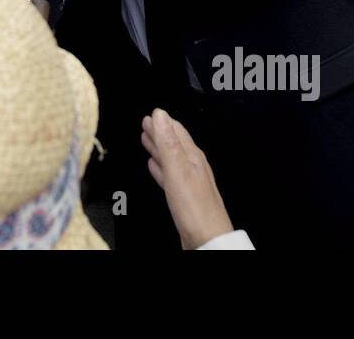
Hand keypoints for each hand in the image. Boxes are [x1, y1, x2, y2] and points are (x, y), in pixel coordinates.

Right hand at [141, 109, 233, 249]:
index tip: (151, 114)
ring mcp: (188, 182)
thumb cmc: (195, 208)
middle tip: (146, 123)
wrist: (207, 239)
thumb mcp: (178, 170)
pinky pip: (169, 176)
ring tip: (148, 140)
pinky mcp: (183, 197)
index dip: (162, 122)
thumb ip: (168, 143)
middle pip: (174, 144)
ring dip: (159, 148)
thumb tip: (160, 115)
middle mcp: (192, 167)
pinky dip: (160, 168)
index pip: (176, 132)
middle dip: (160, 132)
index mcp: (192, 157)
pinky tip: (155, 168)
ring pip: (171, 159)